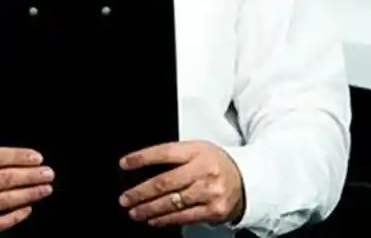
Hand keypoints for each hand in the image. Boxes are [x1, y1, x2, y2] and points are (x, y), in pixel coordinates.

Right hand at [0, 147, 54, 236]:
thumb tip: (20, 161)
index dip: (20, 157)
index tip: (37, 158)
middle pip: (5, 179)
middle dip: (31, 176)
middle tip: (47, 174)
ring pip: (5, 200)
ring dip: (29, 194)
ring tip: (43, 189)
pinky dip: (15, 216)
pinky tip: (27, 208)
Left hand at [118, 140, 244, 227]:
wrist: (246, 180)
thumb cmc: (216, 164)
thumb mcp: (198, 150)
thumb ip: (175, 157)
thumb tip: (144, 168)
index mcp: (198, 151)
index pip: (165, 152)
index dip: (142, 158)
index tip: (125, 164)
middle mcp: (204, 171)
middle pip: (165, 182)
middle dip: (140, 192)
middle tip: (125, 198)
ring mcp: (210, 192)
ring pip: (172, 202)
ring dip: (149, 209)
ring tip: (135, 212)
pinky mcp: (213, 210)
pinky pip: (184, 217)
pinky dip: (165, 219)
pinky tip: (154, 220)